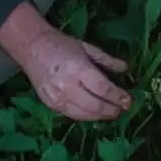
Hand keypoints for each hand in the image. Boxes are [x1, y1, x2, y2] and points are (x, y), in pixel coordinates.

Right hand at [0, 2, 131, 120]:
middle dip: (111, 110)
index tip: (129, 100)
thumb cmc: (61, 44)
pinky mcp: (50, 104)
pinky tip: (95, 113)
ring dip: (100, 116)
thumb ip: (106, 60)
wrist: (32, 47)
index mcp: (78, 68)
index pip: (102, 88)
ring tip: (112, 113)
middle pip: (94, 105)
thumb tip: (125, 69)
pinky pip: (72, 115)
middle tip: (123, 109)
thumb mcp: (86, 47)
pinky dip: (86, 116)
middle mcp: (67, 86)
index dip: (117, 97)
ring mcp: (56, 97)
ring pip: (83, 114)